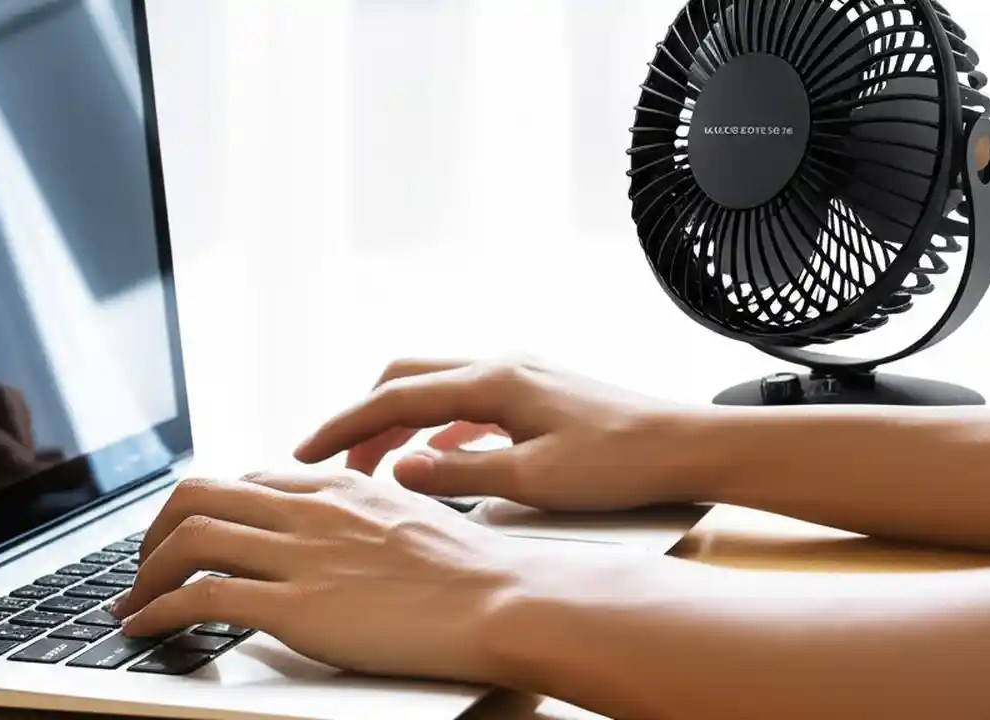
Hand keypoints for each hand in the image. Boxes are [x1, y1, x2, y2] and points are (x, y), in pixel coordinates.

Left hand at [116, 471, 527, 680]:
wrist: (501, 599)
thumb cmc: (475, 569)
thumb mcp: (415, 519)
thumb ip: (372, 517)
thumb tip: (354, 532)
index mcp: (341, 487)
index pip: (250, 480)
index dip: (211, 510)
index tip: (197, 537)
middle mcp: (312, 509)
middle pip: (201, 494)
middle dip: (158, 531)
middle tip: (148, 564)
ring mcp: (301, 554)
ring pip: (189, 536)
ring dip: (146, 571)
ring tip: (135, 601)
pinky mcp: (297, 606)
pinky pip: (201, 598)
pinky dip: (158, 611)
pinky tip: (147, 627)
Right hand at [294, 358, 707, 511]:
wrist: (686, 445)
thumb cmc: (621, 462)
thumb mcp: (533, 480)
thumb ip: (460, 474)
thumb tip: (398, 472)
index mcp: (494, 382)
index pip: (395, 399)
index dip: (343, 427)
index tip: (303, 453)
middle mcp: (502, 366)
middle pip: (407, 380)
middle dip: (364, 419)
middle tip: (336, 464)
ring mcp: (521, 376)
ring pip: (438, 390)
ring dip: (401, 425)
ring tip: (377, 469)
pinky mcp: (538, 393)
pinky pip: (470, 404)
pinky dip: (440, 428)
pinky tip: (438, 460)